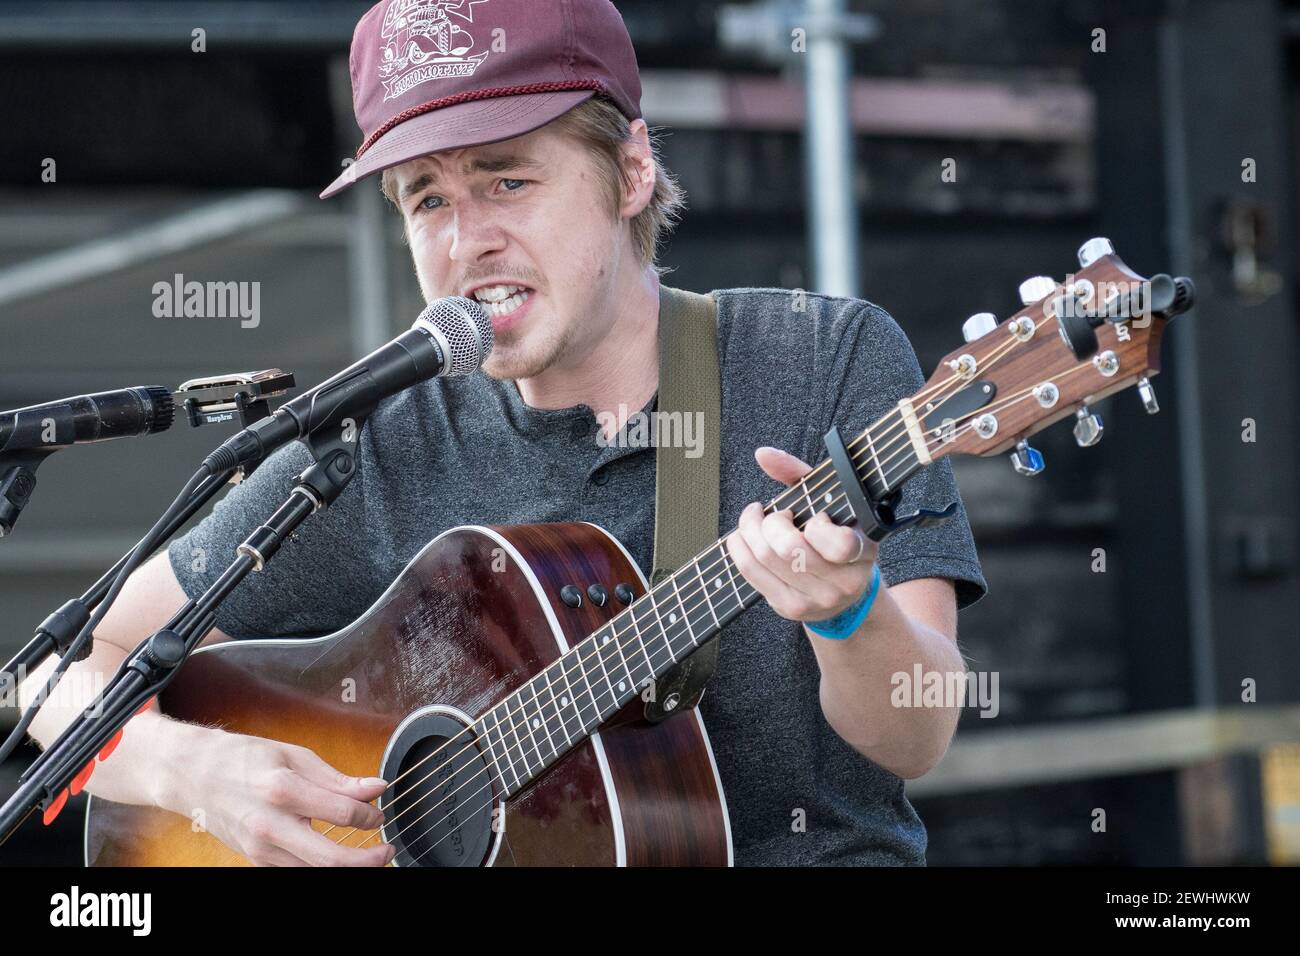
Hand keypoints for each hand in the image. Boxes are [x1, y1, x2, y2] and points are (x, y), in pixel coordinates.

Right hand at [169, 729, 394, 866]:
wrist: (191, 775)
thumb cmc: (241, 759)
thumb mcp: (293, 755)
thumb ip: (336, 778)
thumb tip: (375, 788)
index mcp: (282, 790)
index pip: (342, 813)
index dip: (370, 816)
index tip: (379, 812)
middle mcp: (270, 826)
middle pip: (330, 858)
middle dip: (368, 859)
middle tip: (387, 850)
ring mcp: (260, 849)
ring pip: (314, 872)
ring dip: (348, 868)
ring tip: (369, 856)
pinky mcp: (256, 860)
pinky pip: (297, 871)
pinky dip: (321, 868)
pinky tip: (337, 858)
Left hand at [725, 446, 878, 623]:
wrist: (844, 594)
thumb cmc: (834, 537)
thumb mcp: (830, 504)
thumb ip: (798, 474)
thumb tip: (763, 454)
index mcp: (863, 553)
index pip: (840, 545)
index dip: (817, 526)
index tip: (814, 517)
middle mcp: (843, 582)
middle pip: (790, 549)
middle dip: (771, 522)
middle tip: (772, 514)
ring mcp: (816, 599)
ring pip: (766, 558)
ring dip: (749, 530)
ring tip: (753, 519)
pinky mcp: (790, 608)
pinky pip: (752, 573)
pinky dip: (739, 547)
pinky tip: (742, 536)